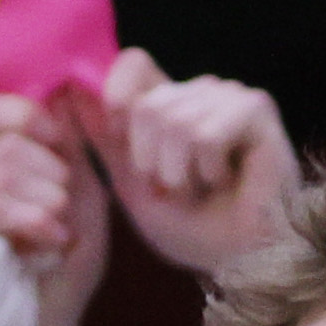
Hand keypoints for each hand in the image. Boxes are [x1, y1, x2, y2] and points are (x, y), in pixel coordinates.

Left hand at [90, 51, 295, 270]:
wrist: (235, 262)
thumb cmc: (190, 227)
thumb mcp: (130, 181)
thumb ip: (103, 136)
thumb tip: (68, 87)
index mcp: (171, 102)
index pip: (133, 64)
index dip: (117, 100)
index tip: (126, 151)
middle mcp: (201, 92)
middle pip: (148, 105)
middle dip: (153, 163)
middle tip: (180, 189)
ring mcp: (230, 96)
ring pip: (175, 121)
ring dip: (181, 173)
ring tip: (205, 189)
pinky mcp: (257, 109)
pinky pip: (205, 134)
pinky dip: (207, 171)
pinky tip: (226, 182)